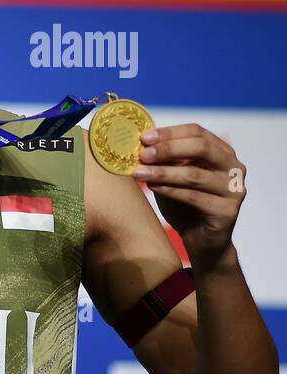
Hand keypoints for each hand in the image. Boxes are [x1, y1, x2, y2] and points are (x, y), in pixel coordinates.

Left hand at [135, 123, 245, 270]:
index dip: (170, 133)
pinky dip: (170, 190)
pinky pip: (195, 197)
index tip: (144, 137)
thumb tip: (140, 143)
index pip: (197, 132)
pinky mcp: (228, 211)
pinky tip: (153, 188)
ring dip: (163, 172)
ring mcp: (234, 189)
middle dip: (168, 149)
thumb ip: (165, 160)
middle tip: (142, 154)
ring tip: (139, 173)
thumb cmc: (184, 204)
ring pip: (195, 175)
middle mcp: (234, 167)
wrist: (201, 240)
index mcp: (222, 152)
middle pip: (201, 148)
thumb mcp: (173, 177)